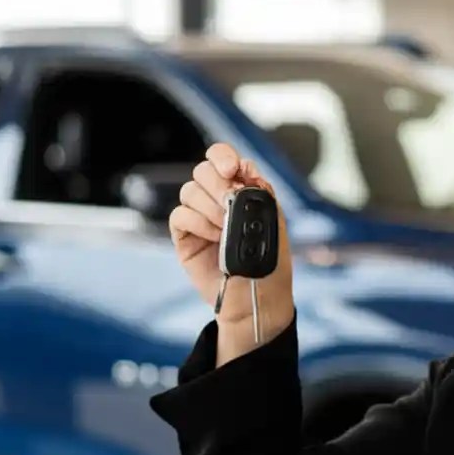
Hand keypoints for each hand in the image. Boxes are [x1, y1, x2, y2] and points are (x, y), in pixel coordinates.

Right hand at [169, 143, 293, 331]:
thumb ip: (260, 193)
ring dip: (209, 208)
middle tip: (230, 204)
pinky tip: (214, 237)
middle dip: (218, 185)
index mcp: (240, 189)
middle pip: (203, 171)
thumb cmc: (268, 261)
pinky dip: (197, 222)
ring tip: (226, 230)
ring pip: (190, 191)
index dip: (223, 157)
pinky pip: (180, 215)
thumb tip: (245, 171)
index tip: (232, 170)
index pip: (222, 158)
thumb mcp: (273, 222)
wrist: (257, 297)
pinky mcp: (184, 235)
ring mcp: (199, 216)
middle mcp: (216, 198)